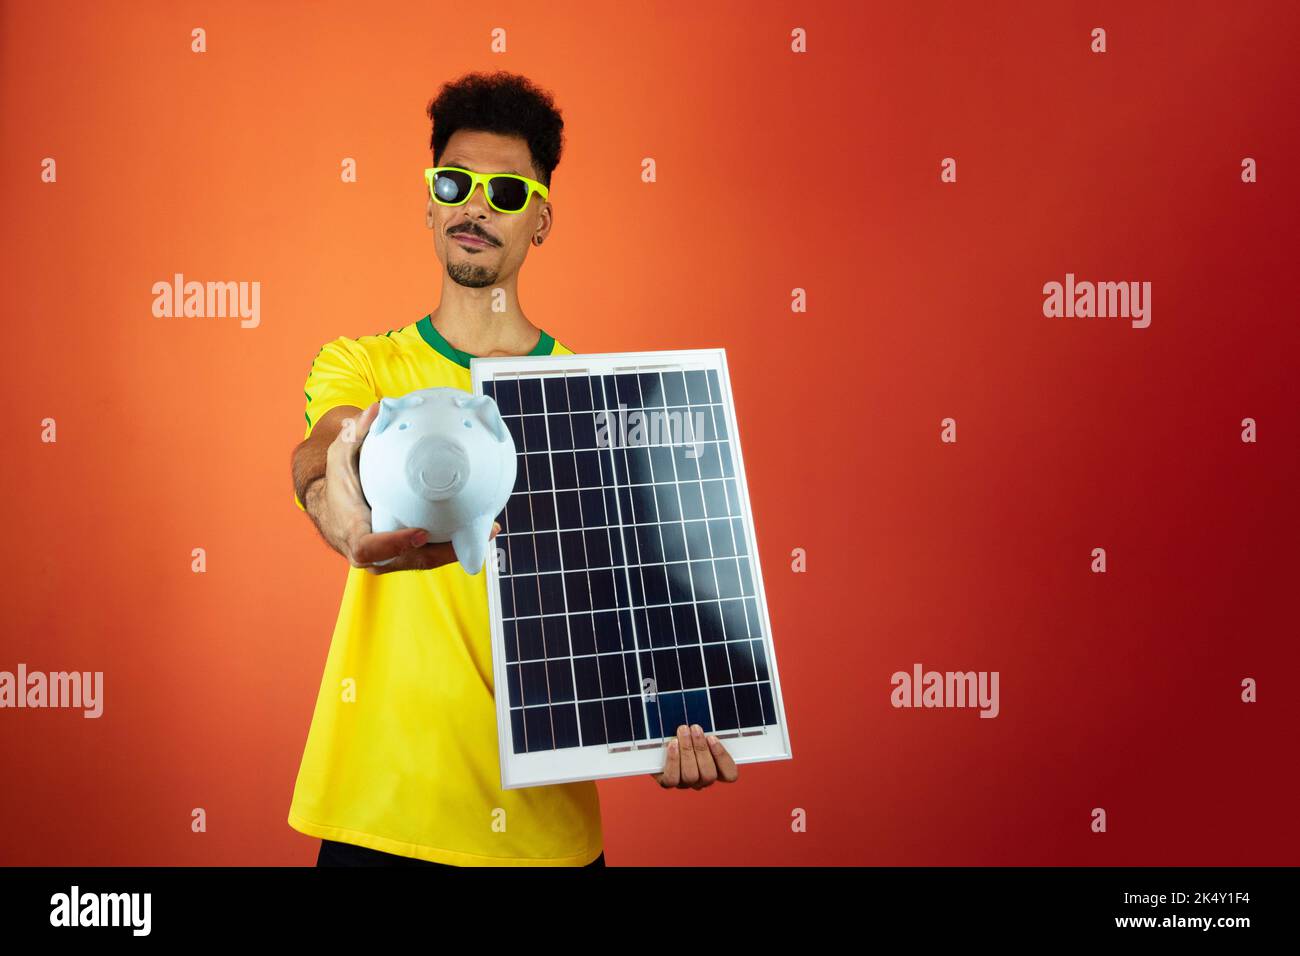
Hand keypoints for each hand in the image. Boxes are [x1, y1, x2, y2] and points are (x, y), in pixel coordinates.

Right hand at [312, 402, 498, 573]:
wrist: (331, 509)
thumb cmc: (338, 482)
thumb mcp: (342, 456)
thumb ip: (357, 433)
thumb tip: (378, 407)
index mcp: (354, 533)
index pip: (371, 548)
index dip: (395, 544)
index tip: (420, 532)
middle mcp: (373, 554)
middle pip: (411, 560)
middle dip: (445, 552)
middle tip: (477, 531)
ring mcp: (390, 558)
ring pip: (425, 560)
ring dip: (457, 550)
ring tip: (487, 529)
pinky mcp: (404, 555)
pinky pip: (428, 554)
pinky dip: (451, 544)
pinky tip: (477, 528)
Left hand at [651, 724, 738, 788]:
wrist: (658, 743)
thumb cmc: (684, 733)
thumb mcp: (697, 731)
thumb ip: (706, 730)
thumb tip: (709, 717)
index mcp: (716, 769)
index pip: (730, 775)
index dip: (723, 758)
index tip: (712, 737)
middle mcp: (702, 780)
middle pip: (708, 775)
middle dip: (701, 749)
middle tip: (695, 728)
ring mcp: (685, 783)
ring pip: (691, 775)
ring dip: (687, 750)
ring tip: (683, 730)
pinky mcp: (668, 782)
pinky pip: (672, 778)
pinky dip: (673, 760)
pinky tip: (673, 744)